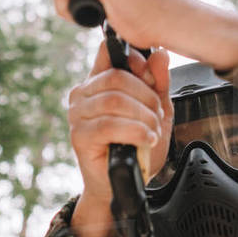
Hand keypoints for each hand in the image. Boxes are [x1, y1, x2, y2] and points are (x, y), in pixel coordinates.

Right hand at [69, 40, 172, 236]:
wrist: (124, 184)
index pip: (109, 53)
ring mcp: (77, 114)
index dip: (134, 59)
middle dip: (146, 97)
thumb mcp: (156, 111)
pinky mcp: (79, 136)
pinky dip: (135, 131)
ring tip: (151, 132)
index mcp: (98, 81)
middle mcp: (82, 93)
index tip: (151, 77)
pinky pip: (109, 125)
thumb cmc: (135, 146)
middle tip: (157, 117)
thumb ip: (158, 82)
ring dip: (143, 116)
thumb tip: (160, 54)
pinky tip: (145, 139)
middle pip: (117, 77)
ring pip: (114, 100)